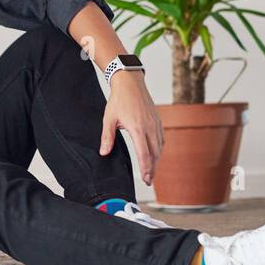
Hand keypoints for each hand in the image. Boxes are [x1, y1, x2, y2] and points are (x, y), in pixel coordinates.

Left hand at [101, 71, 164, 185]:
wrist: (130, 83)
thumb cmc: (118, 100)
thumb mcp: (109, 119)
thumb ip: (107, 137)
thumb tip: (103, 153)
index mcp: (137, 128)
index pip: (144, 153)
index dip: (146, 168)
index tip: (146, 179)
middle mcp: (149, 127)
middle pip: (155, 153)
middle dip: (152, 168)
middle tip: (149, 180)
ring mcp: (155, 123)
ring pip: (159, 146)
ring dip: (156, 160)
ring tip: (151, 171)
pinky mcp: (157, 120)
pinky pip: (161, 138)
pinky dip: (159, 149)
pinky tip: (156, 154)